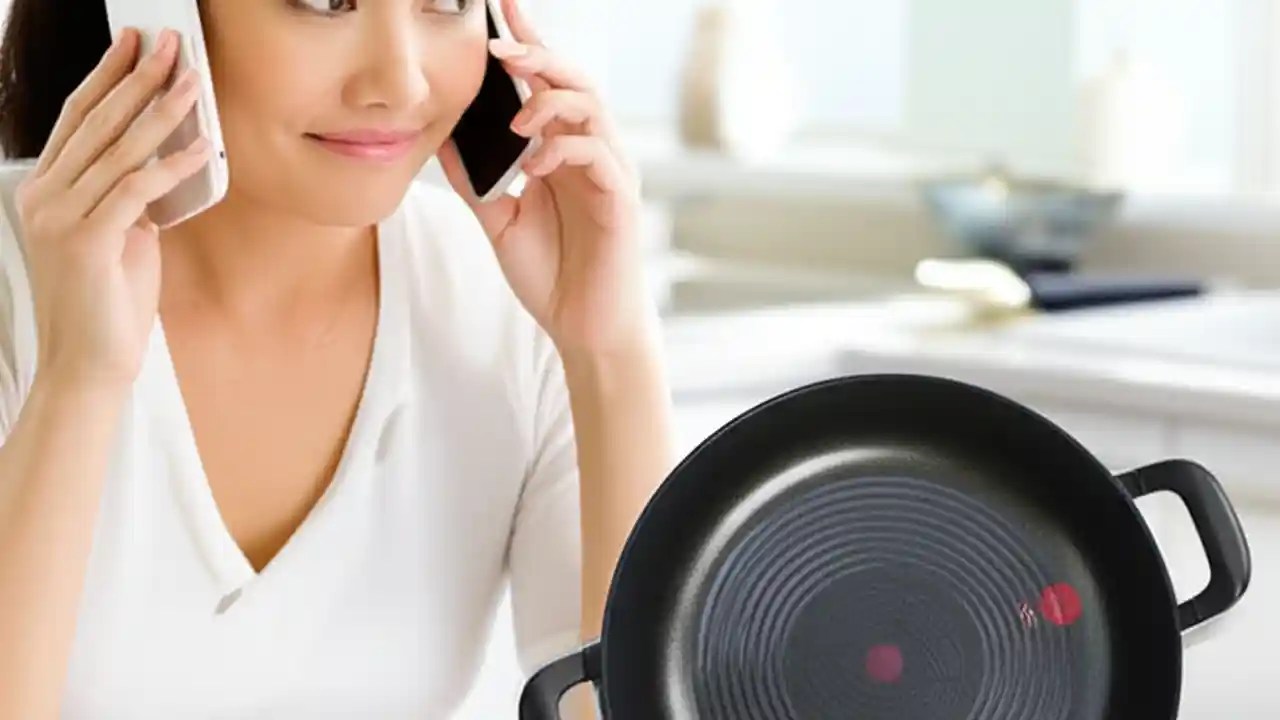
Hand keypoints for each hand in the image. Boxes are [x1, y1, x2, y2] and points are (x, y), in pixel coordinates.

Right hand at [14, 27, 211, 388]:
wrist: (90, 364)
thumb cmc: (109, 302)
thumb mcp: (118, 235)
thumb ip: (126, 197)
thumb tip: (158, 164)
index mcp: (44, 190)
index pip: (77, 119)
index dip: (106, 77)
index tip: (133, 44)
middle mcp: (43, 197)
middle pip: (94, 122)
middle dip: (135, 77)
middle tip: (169, 44)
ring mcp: (58, 218)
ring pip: (116, 149)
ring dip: (161, 110)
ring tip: (193, 79)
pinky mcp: (84, 242)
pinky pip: (135, 190)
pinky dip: (172, 165)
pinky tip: (202, 146)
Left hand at [437, 0, 654, 358]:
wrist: (583, 327)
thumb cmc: (551, 273)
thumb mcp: (499, 219)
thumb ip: (477, 180)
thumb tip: (440, 139)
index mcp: (560, 150)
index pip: (546, 84)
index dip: (528, 43)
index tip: (501, 9)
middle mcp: (589, 152)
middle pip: (572, 82)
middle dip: (537, 57)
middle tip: (499, 47)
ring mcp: (608, 173)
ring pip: (591, 108)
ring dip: (550, 103)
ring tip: (515, 118)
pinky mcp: (620, 200)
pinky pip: (598, 156)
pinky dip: (564, 151)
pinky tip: (534, 167)